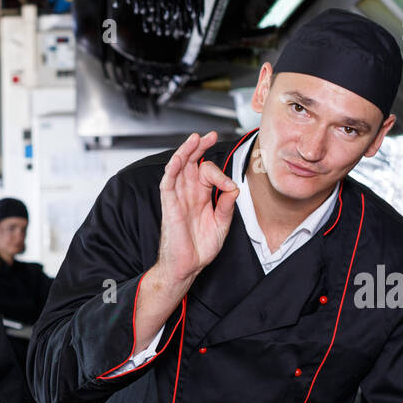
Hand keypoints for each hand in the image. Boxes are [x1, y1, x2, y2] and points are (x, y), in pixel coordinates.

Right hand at [154, 131, 239, 289]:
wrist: (187, 266)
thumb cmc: (200, 248)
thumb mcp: (222, 224)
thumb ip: (227, 205)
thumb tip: (234, 188)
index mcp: (202, 196)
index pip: (208, 173)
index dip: (220, 174)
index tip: (229, 187)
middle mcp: (189, 194)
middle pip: (192, 163)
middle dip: (200, 147)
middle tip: (210, 136)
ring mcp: (178, 198)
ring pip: (179, 168)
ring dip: (186, 152)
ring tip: (195, 139)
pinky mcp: (169, 205)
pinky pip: (168, 183)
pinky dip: (172, 169)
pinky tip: (179, 159)